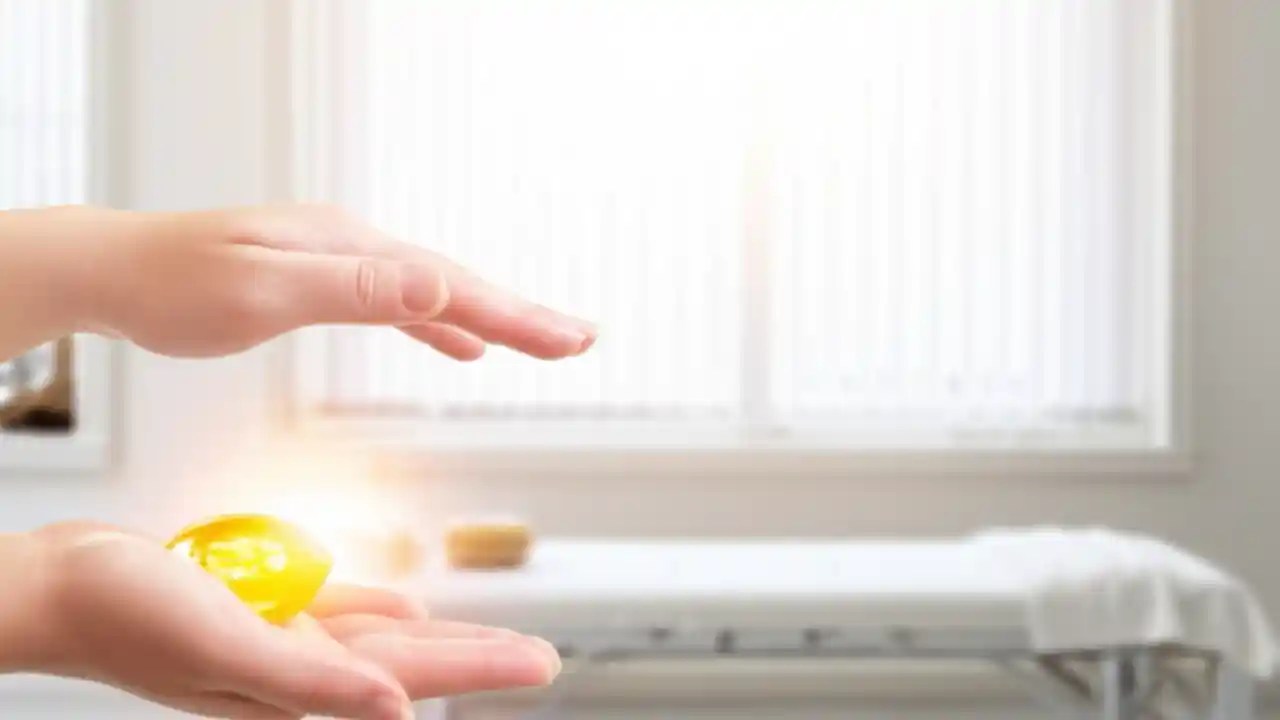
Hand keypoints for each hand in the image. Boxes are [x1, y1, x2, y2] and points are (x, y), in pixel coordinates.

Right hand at [5, 522, 557, 718]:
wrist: (61, 584)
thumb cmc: (124, 612)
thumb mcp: (222, 643)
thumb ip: (309, 679)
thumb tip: (395, 710)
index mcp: (295, 681)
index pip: (410, 677)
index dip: (479, 666)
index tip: (542, 663)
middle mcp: (297, 666)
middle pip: (411, 663)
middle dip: (478, 659)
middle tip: (542, 657)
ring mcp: (279, 638)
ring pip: (383, 635)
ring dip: (440, 638)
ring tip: (490, 639)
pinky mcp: (260, 609)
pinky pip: (337, 607)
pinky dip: (376, 606)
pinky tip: (408, 607)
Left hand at [22, 204, 596, 359]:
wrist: (116, 271)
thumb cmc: (176, 285)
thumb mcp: (266, 291)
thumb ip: (355, 290)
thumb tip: (439, 286)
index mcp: (352, 246)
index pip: (452, 285)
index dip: (517, 315)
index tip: (572, 340)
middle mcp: (356, 246)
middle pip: (457, 284)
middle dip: (523, 315)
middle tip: (582, 341)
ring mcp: (342, 262)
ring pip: (435, 295)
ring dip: (491, 319)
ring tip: (543, 341)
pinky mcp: (324, 282)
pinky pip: (401, 306)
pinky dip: (441, 327)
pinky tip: (460, 346)